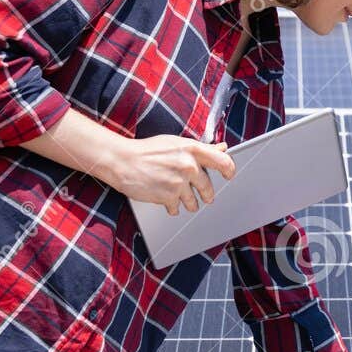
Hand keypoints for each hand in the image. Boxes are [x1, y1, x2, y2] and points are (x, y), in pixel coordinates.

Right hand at [102, 133, 237, 215]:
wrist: (122, 161)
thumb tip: (222, 148)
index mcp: (192, 149)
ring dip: (188, 202)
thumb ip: (201, 148)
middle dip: (206, 194)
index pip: (223, 162)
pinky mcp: (168, 197)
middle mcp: (188, 165)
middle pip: (208, 188)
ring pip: (194, 202)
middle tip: (203, 195)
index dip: (229, 171)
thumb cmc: (147, 150)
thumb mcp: (176, 143)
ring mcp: (179, 182)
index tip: (228, 176)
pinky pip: (177, 208)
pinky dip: (171, 206)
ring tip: (177, 194)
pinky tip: (164, 197)